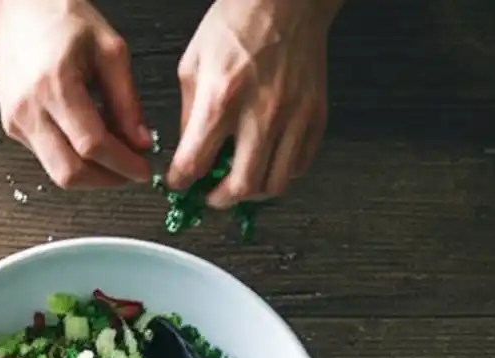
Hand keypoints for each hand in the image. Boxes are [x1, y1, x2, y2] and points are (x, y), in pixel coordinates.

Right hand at [0, 0, 151, 187]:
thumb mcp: (109, 51)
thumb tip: (142, 142)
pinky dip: (73, 159)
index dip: (123, 164)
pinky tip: (89, 142)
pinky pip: (46, 157)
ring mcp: (16, 121)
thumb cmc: (62, 20)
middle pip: (69, 171)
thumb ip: (127, 100)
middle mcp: (30, 109)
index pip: (92, 145)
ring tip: (114, 156)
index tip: (144, 168)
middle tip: (131, 172)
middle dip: (106, 180)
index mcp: (56, 85)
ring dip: (90, 174)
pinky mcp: (12, 126)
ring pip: (56, 172)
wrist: (17, 11)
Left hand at [168, 0, 341, 207]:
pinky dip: (279, 174)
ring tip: (237, 183)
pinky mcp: (316, 116)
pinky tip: (265, 164)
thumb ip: (188, 113)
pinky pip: (300, 165)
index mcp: (221, 99)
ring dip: (251, 194)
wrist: (285, 1)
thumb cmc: (237, 23)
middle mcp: (260, 113)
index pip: (195, 164)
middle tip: (209, 196)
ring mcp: (293, 118)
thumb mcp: (193, 64)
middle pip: (241, 187)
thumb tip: (188, 149)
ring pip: (274, 184)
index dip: (181, 183)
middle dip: (218, 200)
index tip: (178, 183)